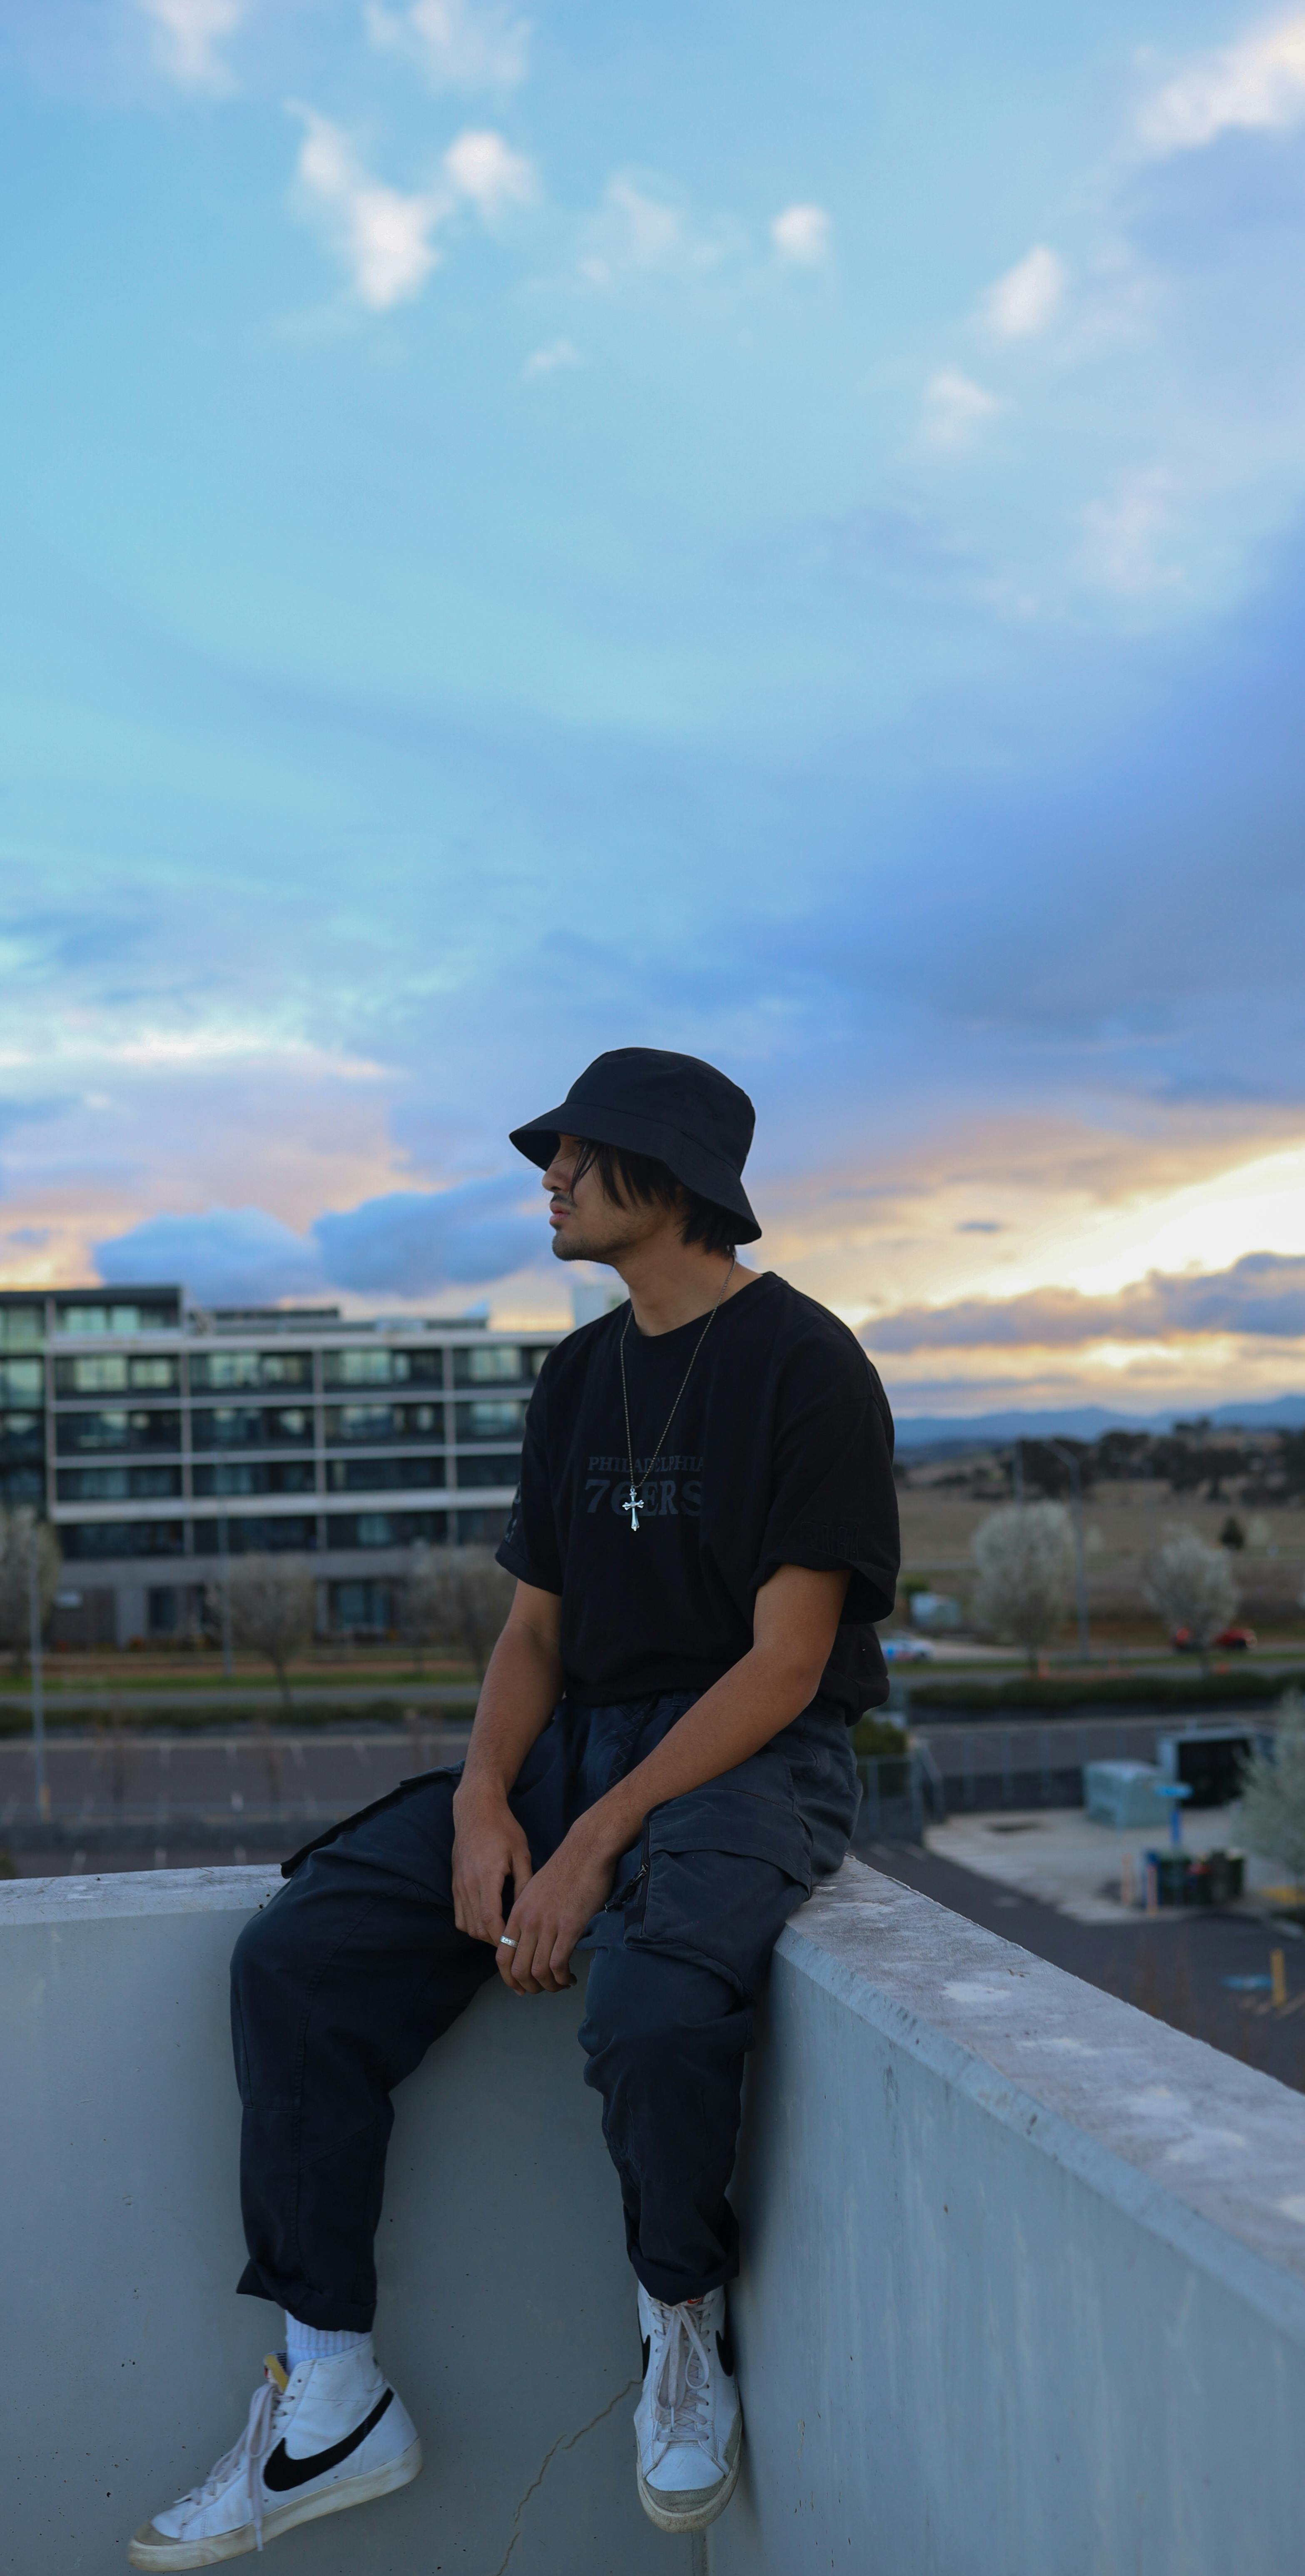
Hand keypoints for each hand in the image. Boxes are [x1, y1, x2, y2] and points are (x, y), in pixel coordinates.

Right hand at [451, 1780, 534, 1946]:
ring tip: (503, 1934)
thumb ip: (525, 1883)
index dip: (503, 1938)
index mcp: (486, 1877)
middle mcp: (468, 1885)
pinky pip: (459, 1916)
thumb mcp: (521, 1854)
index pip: (490, 1920)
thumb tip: (530, 1912)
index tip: (518, 1945)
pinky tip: (487, 1921)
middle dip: (495, 1940)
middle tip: (515, 1942)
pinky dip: (472, 1925)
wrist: (475, 1811)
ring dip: (483, 1934)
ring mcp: (458, 1886)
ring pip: (466, 1925)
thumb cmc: (503, 1829)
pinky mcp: (454, 1884)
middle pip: (477, 1928)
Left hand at [497, 1823, 618, 1995]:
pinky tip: (570, 1977)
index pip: (501, 1954)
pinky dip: (562, 1978)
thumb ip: (530, 1914)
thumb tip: (531, 1938)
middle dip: (529, 1987)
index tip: (520, 1987)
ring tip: (560, 1985)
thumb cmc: (566, 1869)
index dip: (508, 1977)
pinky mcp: (569, 1926)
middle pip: (518, 1968)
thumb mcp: (536, 1890)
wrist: (586, 1850)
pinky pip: (558, 1964)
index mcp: (518, 1912)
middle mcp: (528, 1920)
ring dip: (548, 1986)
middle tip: (543, 1989)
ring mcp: (547, 1924)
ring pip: (538, 1971)